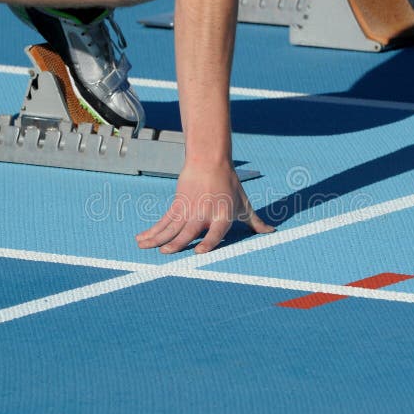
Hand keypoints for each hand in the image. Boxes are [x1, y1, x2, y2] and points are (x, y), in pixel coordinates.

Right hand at [136, 161, 274, 253]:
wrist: (210, 160)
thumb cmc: (230, 184)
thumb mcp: (244, 204)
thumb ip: (255, 222)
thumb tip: (271, 232)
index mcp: (223, 216)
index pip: (216, 232)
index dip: (208, 243)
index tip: (199, 251)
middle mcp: (204, 214)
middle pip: (189, 231)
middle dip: (177, 242)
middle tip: (166, 252)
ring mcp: (189, 209)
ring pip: (171, 227)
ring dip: (157, 238)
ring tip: (145, 247)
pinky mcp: (177, 204)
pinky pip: (163, 221)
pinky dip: (152, 230)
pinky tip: (142, 238)